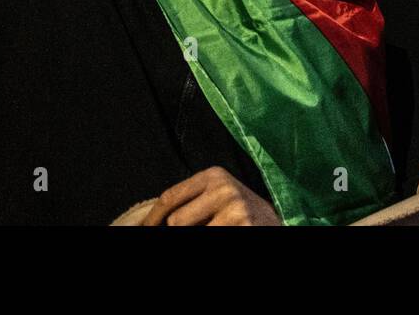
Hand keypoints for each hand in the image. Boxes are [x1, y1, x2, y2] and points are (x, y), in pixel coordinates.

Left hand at [140, 167, 280, 225]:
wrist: (272, 222)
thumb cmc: (237, 212)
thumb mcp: (216, 197)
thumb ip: (190, 202)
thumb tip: (149, 221)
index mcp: (214, 175)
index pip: (170, 197)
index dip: (152, 218)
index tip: (146, 229)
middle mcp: (224, 188)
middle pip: (176, 221)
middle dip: (177, 231)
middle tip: (193, 228)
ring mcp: (235, 210)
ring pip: (191, 234)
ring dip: (197, 235)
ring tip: (214, 227)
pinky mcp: (243, 227)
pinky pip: (211, 238)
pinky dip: (212, 243)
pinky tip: (223, 231)